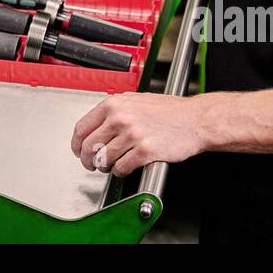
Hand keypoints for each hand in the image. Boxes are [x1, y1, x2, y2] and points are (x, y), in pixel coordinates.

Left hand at [71, 93, 209, 175]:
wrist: (195, 119)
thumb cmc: (169, 110)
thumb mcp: (135, 101)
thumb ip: (114, 111)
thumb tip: (95, 127)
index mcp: (114, 104)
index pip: (82, 128)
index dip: (77, 144)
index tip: (78, 151)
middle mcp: (120, 118)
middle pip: (88, 146)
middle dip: (87, 159)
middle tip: (92, 164)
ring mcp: (132, 135)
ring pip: (103, 159)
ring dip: (105, 166)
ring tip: (112, 165)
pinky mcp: (145, 151)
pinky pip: (121, 168)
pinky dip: (120, 171)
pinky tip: (126, 167)